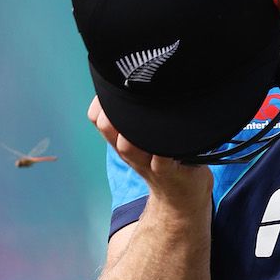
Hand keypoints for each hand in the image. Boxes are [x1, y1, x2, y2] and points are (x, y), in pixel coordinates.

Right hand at [87, 97, 211, 200]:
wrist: (181, 198)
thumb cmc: (165, 161)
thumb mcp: (145, 139)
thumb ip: (137, 117)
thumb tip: (137, 81)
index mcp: (122, 141)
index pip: (98, 119)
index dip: (102, 101)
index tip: (116, 86)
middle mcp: (130, 152)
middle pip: (109, 129)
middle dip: (114, 111)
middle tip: (128, 93)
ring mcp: (148, 163)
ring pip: (129, 146)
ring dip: (134, 130)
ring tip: (146, 112)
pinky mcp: (170, 172)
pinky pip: (161, 160)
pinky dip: (162, 150)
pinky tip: (168, 137)